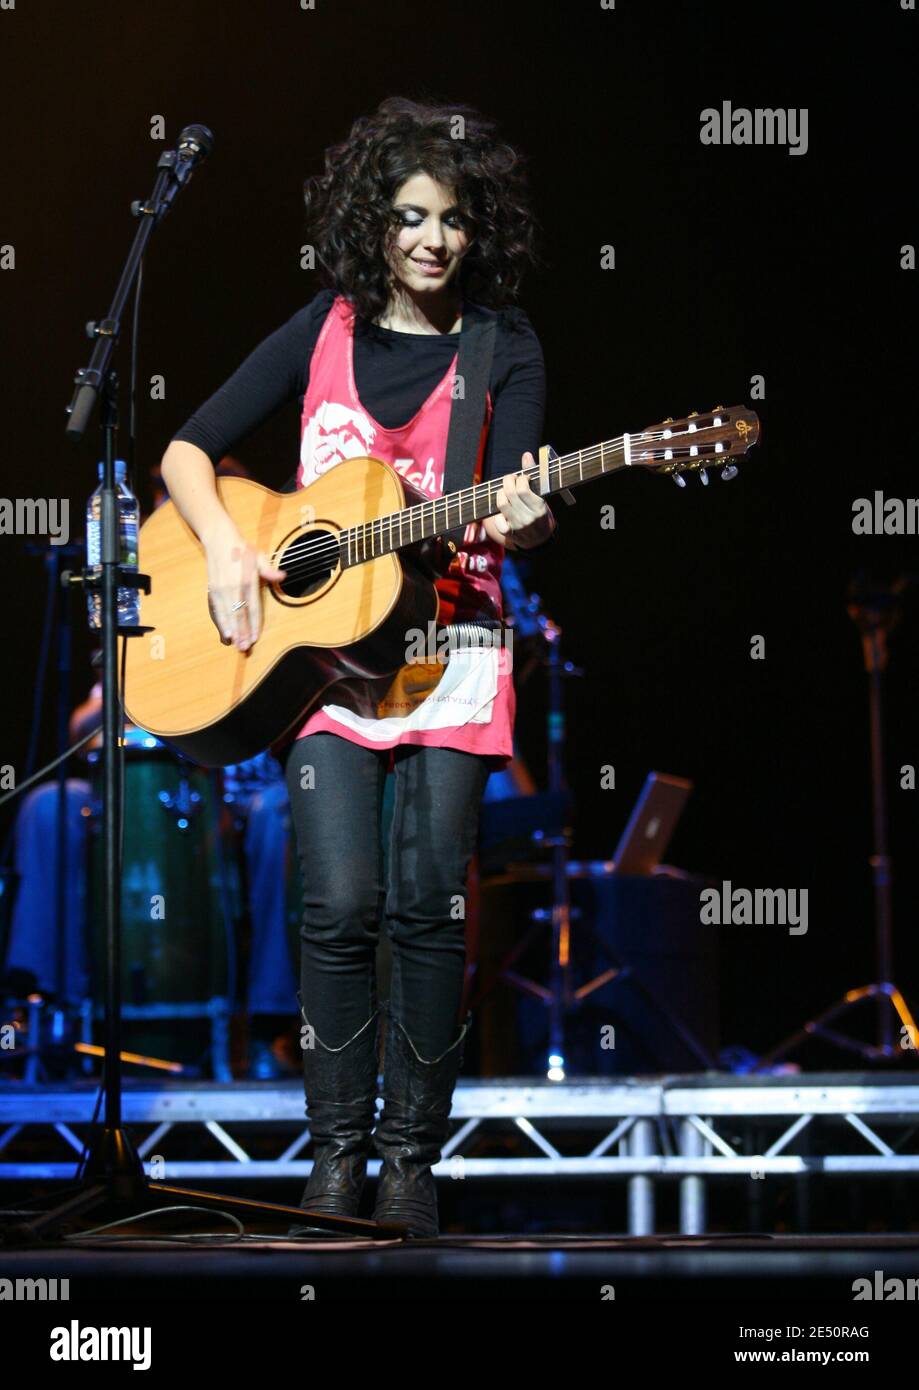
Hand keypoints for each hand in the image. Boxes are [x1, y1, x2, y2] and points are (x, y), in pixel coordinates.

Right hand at [202, 512, 285, 650]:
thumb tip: (282, 576)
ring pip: (226, 615)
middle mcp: (233, 587)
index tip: (255, 637)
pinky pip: (217, 610)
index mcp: (246, 580)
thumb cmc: (242, 549)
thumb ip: (269, 570)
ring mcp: (221, 590)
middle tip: (244, 648)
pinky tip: (225, 633)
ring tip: (235, 644)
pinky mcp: (213, 590)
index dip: (254, 624)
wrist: (218, 539)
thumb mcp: (259, 556)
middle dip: (242, 632)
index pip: (252, 607)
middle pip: (238, 615)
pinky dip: (221, 622)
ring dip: (231, 631)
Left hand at [491, 453, 555, 548]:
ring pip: (501, 503)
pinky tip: (504, 508)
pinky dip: (498, 512)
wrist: (540, 539)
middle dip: (508, 481)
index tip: (522, 477)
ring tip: (506, 491)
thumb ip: (534, 474)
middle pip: (510, 493)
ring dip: (501, 493)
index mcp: (540, 508)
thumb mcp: (543, 495)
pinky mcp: (509, 533)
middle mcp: (528, 517)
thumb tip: (526, 455)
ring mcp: (518, 526)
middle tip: (511, 479)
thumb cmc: (541, 512)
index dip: (520, 478)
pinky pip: (496, 519)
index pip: (523, 489)